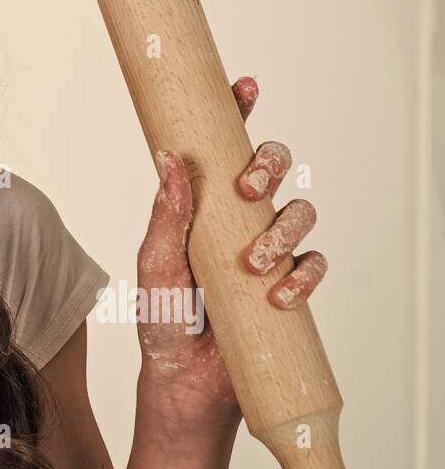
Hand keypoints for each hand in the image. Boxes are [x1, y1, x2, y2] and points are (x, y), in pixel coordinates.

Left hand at [136, 74, 327, 416]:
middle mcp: (238, 219)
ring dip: (280, 229)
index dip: (236, 112)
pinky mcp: (289, 286)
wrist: (184, 382)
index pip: (222, 148)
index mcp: (203, 204)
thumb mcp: (154, 263)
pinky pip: (313, 263)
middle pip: (272, 168)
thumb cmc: (162, 320)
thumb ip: (165, 214)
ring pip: (298, 212)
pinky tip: (279, 294)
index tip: (243, 86)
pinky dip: (303, 274)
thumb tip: (169, 159)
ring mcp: (267, 250)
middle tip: (246, 187)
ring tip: (253, 263)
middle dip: (268, 165)